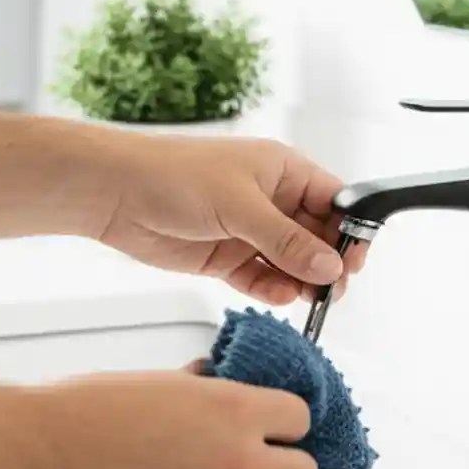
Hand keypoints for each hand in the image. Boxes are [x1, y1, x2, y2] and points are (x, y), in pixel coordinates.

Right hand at [13, 367, 316, 468]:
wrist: (34, 460)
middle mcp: (236, 463)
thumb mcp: (159, 380)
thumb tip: (217, 383)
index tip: (276, 422)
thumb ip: (204, 387)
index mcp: (232, 411)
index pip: (301, 418)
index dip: (287, 420)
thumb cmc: (82, 415)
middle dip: (288, 463)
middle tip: (265, 457)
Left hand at [97, 135, 365, 304]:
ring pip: (291, 263)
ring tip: (307, 297)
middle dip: (327, 263)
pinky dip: (272, 290)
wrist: (114, 193)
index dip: (350, 230)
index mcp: (283, 171)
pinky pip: (261, 279)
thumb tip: (330, 265)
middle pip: (317, 237)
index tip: (354, 259)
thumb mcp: (241, 206)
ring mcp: (249, 231)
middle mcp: (271, 200)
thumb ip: (287, 241)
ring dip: (301, 281)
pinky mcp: (226, 257)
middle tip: (333, 288)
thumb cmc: (173, 175)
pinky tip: (279, 296)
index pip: (334, 202)